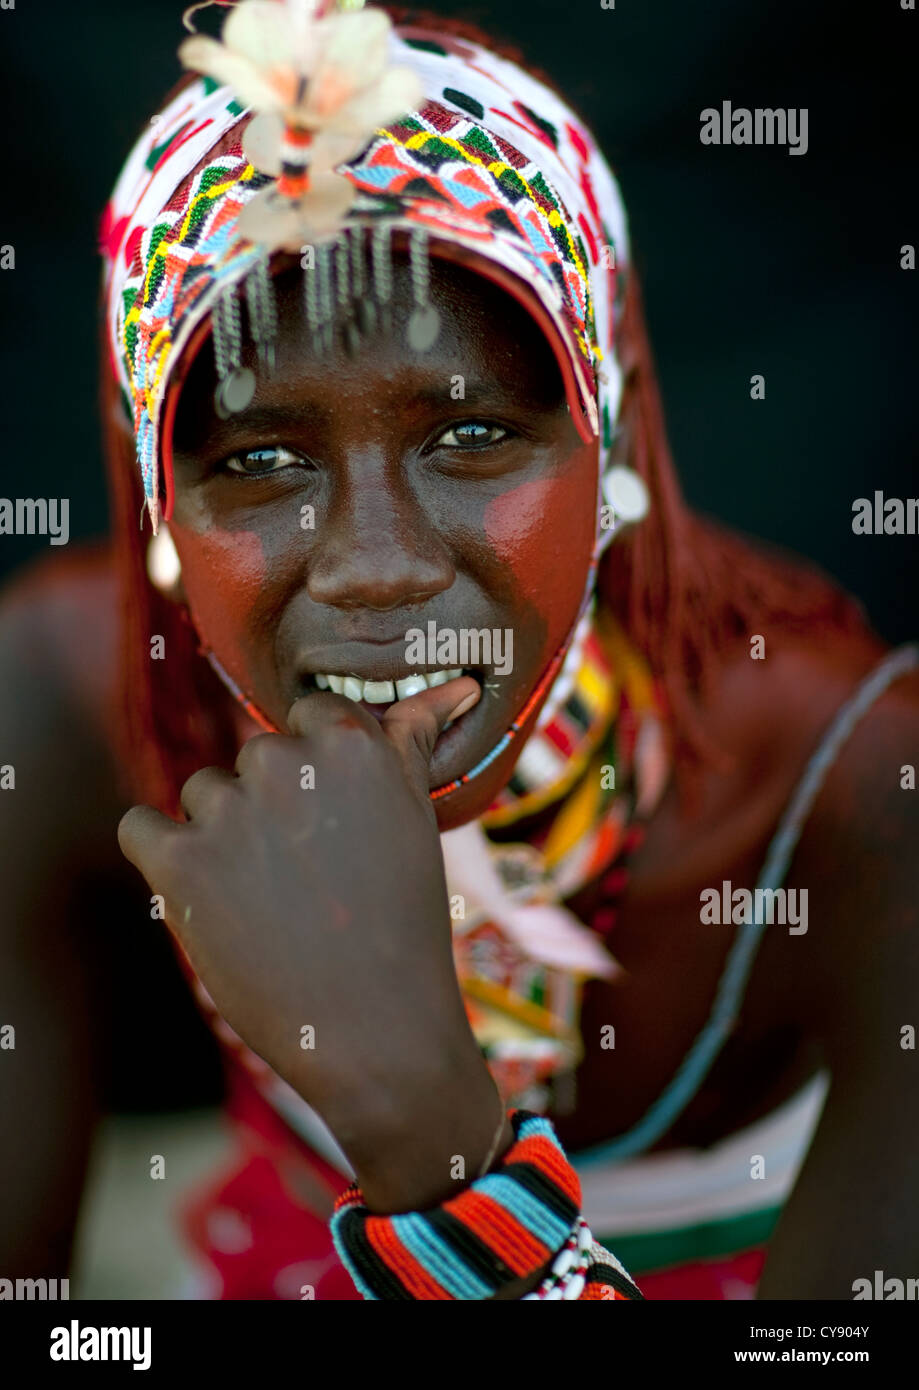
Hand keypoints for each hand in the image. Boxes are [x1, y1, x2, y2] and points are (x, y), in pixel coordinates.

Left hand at [118, 676, 509, 1206]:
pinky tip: (205, 898)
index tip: (335, 827)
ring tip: (271, 900)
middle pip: (254, 758)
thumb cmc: (403, 920)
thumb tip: (455, 684)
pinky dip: (162, 859)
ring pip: (202, 793)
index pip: (307, 717)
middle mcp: (285, 762)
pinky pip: (140, 828)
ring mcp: (228, 810)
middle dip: (271, 808)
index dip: (318, 777)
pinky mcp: (178, 862)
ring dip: (222, 837)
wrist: (376, 1031)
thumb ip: (413, 737)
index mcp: (349, 741)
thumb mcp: (417, 816)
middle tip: (312, 876)